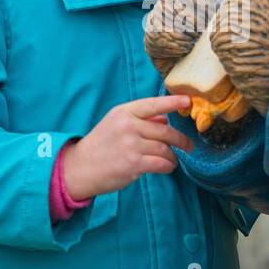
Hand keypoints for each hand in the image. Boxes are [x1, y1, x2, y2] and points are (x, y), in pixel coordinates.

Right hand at [60, 95, 195, 199]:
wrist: (80, 168)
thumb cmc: (101, 145)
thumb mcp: (116, 124)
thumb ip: (141, 120)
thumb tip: (164, 118)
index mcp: (123, 112)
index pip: (153, 104)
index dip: (172, 102)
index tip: (188, 100)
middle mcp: (127, 126)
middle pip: (164, 130)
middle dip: (181, 139)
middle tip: (189, 145)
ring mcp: (131, 145)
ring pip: (165, 148)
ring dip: (173, 156)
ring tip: (172, 159)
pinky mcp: (133, 163)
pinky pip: (161, 163)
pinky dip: (168, 166)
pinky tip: (167, 167)